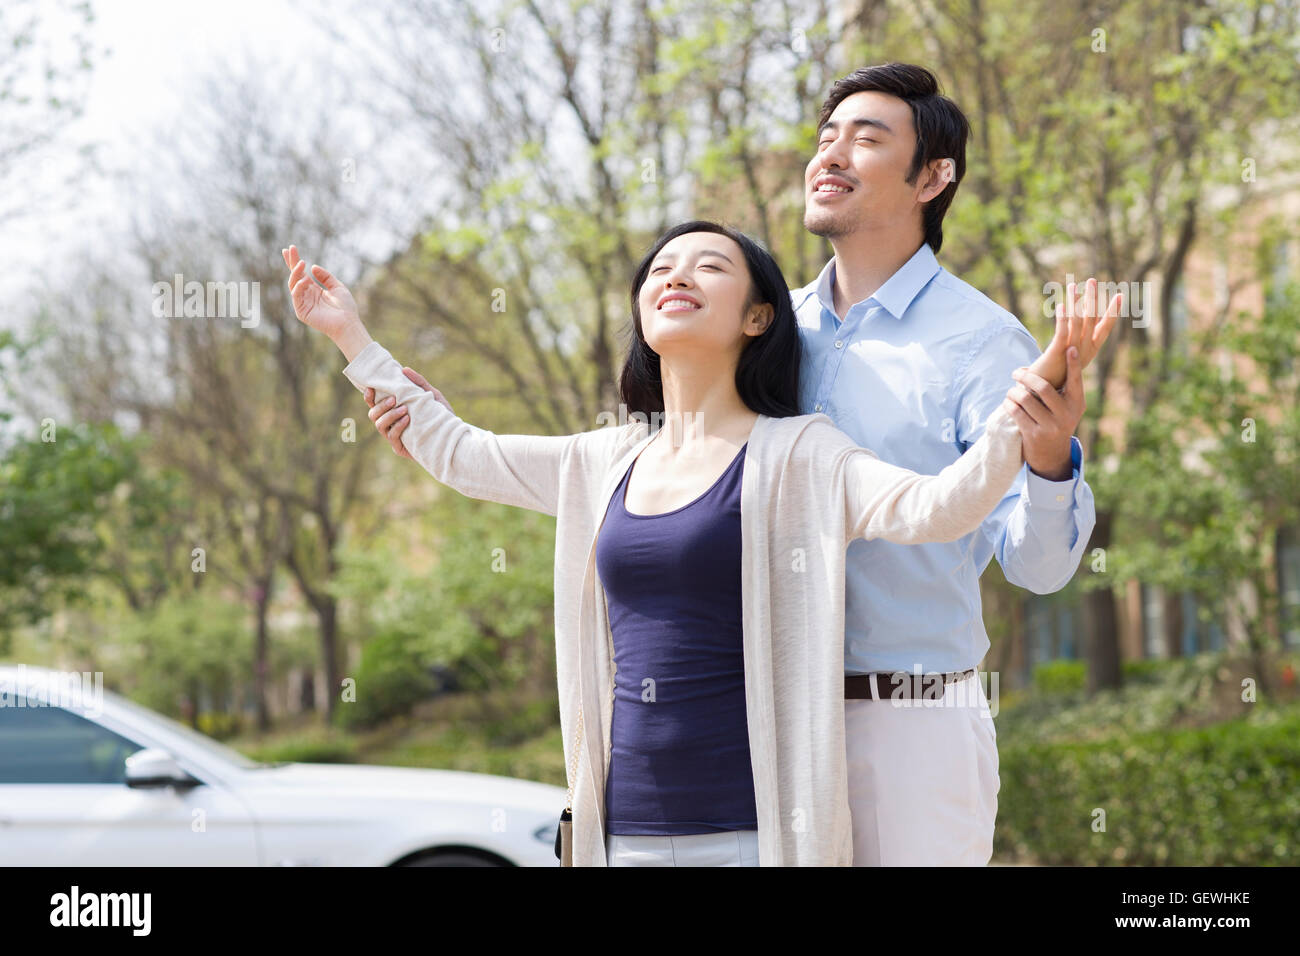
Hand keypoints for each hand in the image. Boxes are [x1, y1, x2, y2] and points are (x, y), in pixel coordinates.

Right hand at [282, 245, 359, 338]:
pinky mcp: (301, 311)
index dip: (295, 261)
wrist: (348, 323)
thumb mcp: (337, 286)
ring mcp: (302, 303)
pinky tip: (304, 280)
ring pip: (293, 284)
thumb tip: (312, 267)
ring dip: (296, 273)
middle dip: (291, 263)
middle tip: (290, 249)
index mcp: (314, 289)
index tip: (290, 248)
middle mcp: (306, 295)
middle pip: (295, 276)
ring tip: (301, 263)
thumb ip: (326, 276)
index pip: (301, 273)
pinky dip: (298, 287)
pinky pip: (296, 296)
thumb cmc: (345, 307)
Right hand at [364, 367, 454, 459]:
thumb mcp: (432, 396)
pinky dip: (398, 426)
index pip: (375, 404)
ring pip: (380, 425)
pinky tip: (407, 419)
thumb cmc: (441, 415)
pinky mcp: (400, 448)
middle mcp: (390, 424)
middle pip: (373, 414)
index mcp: (393, 412)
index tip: (371, 388)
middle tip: (394, 399)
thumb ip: (418, 383)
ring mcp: (394, 437)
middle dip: (381, 405)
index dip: (369, 397)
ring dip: (389, 415)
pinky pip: (392, 437)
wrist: (453, 435)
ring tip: (404, 409)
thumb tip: (404, 369)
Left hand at [1002, 345, 1082, 480]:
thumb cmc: (1057, 421)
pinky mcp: (1034, 435)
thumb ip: (1060, 388)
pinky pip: (1016, 412)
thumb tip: (1038, 365)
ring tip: (1011, 390)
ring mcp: (1051, 426)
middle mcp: (1066, 414)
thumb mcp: (1066, 407)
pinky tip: (1008, 402)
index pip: (1075, 380)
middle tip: (1015, 372)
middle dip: (1025, 376)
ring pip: (1025, 399)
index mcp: (1076, 403)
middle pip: (1043, 387)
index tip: (1069, 347)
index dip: (1074, 364)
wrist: (1052, 455)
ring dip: (1013, 391)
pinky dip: (1008, 404)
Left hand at [1027, 277, 1121, 388]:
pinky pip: (1062, 331)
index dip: (1112, 311)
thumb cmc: (1057, 373)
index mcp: (1091, 350)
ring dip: (1075, 302)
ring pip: (1077, 322)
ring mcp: (1072, 351)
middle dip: (1093, 299)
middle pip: (1092, 320)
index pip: (1105, 327)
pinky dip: (1063, 318)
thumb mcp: (1071, 353)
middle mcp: (1085, 350)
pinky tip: (1061, 305)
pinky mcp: (1057, 353)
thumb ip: (1076, 338)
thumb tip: (1079, 320)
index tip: (1119, 295)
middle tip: (1093, 281)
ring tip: (1073, 285)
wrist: (1043, 396)